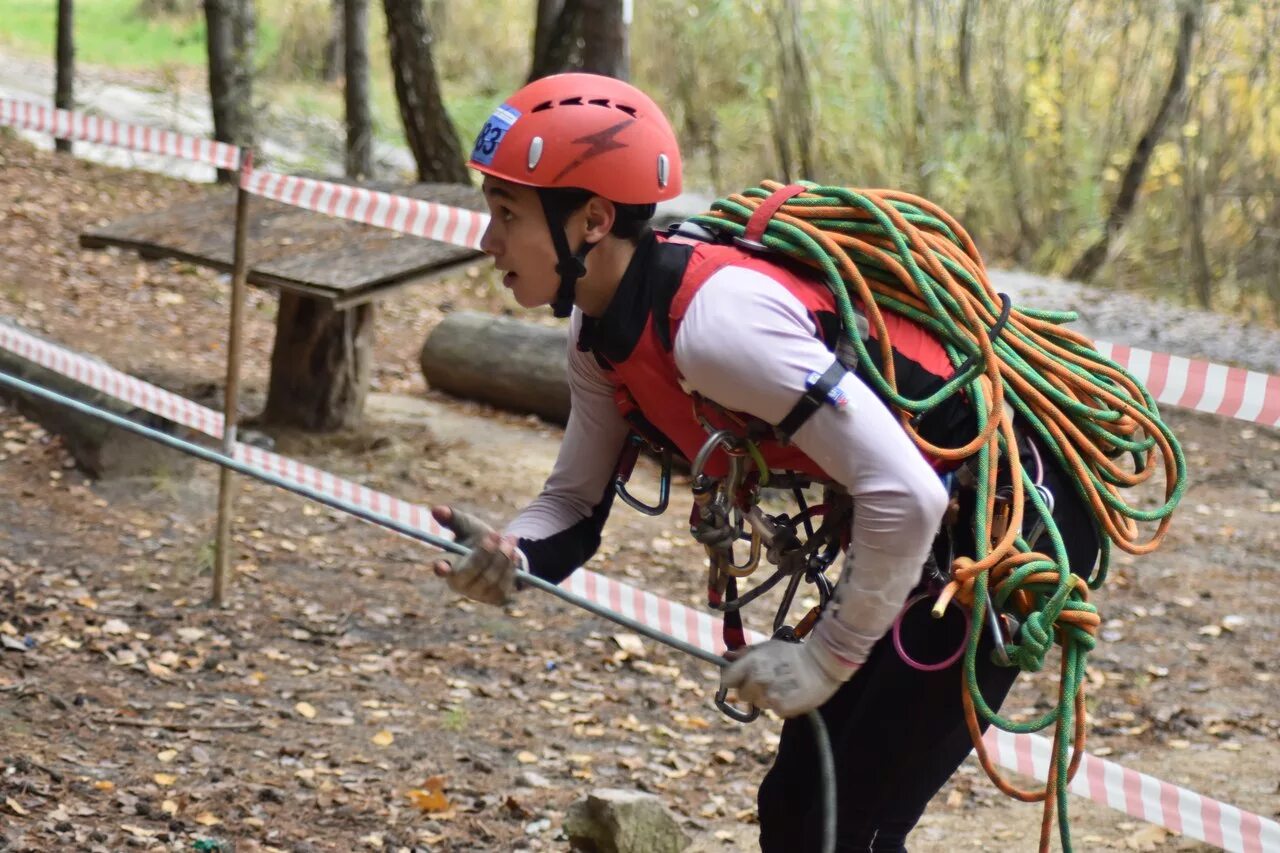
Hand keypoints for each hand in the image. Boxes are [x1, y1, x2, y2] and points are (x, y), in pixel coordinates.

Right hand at [430, 506, 519, 605]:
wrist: (499, 552)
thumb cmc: (475, 538)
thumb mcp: (466, 525)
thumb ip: (452, 517)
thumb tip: (436, 509)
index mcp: (448, 564)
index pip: (441, 568)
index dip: (440, 568)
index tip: (441, 566)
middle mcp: (459, 584)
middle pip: (471, 571)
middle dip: (485, 553)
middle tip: (496, 535)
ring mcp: (477, 594)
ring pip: (490, 578)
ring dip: (502, 556)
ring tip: (510, 539)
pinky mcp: (495, 598)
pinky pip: (504, 584)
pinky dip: (510, 566)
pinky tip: (513, 553)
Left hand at [719, 636, 857, 717]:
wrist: (823, 664)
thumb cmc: (794, 653)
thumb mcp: (768, 647)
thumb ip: (744, 653)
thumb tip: (724, 656)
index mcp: (752, 663)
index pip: (727, 679)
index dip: (732, 679)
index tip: (738, 678)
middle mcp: (758, 680)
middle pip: (741, 694)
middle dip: (749, 689)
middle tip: (765, 681)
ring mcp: (769, 696)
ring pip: (757, 703)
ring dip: (765, 697)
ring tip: (781, 685)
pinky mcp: (782, 709)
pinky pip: (773, 710)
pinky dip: (779, 705)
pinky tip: (789, 693)